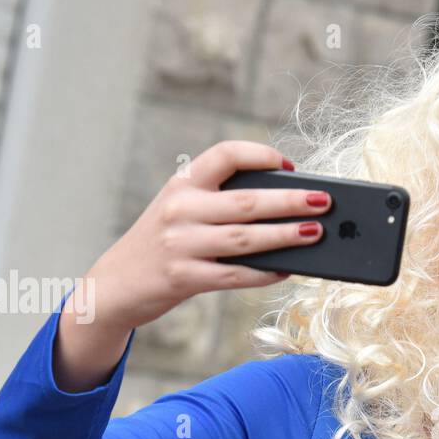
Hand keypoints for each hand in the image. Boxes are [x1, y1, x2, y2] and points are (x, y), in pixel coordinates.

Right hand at [79, 140, 328, 331]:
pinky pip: (235, 275)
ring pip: (246, 239)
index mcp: (182, 184)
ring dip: (286, 236)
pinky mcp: (184, 277)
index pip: (225, 155)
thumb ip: (219, 204)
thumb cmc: (162, 243)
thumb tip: (282, 209)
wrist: (115, 284)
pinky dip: (265, 273)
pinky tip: (287, 269)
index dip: (260, 155)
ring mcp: (181, 244)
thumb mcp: (180, 210)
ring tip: (315, 233)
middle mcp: (181, 209)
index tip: (287, 164)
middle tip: (324, 201)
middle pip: (248, 202)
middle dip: (291, 201)